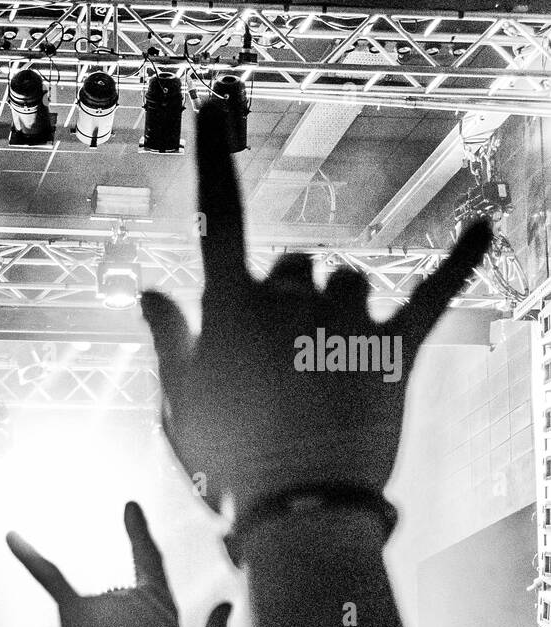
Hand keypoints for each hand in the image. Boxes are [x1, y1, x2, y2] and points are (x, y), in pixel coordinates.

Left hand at [8, 501, 230, 626]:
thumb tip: (227, 606)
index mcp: (159, 605)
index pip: (148, 559)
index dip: (137, 532)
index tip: (128, 507)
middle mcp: (131, 595)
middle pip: (109, 609)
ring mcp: (104, 602)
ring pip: (88, 619)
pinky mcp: (76, 614)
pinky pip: (51, 579)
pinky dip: (29, 557)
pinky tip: (11, 537)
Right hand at [140, 101, 489, 517]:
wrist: (298, 512)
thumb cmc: (225, 463)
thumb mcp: (178, 404)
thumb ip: (168, 340)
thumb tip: (146, 289)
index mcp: (230, 307)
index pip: (218, 217)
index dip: (214, 159)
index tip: (214, 106)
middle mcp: (288, 298)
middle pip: (293, 263)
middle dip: (287, 293)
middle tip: (279, 355)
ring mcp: (343, 322)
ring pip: (348, 278)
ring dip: (339, 303)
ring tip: (328, 361)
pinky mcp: (394, 350)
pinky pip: (436, 292)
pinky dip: (460, 259)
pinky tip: (487, 229)